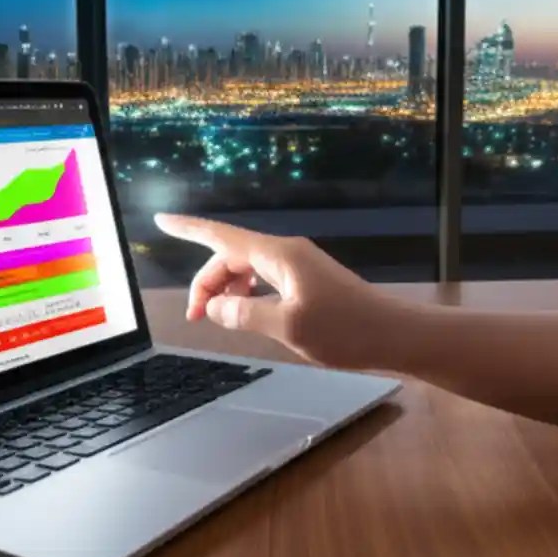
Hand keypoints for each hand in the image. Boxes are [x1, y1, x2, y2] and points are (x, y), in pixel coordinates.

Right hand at [153, 214, 393, 366]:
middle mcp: (287, 253)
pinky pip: (265, 279)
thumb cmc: (346, 331)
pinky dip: (247, 293)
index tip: (162, 222)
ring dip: (226, 290)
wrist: (395, 334)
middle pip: (231, 257)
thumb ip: (245, 315)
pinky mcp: (309, 281)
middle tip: (195, 319)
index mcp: (279, 256)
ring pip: (247, 269)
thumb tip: (216, 308)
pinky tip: (247, 313)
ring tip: (218, 318)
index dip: (189, 230)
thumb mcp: (287, 327)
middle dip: (206, 282)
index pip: (222, 237)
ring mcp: (300, 265)